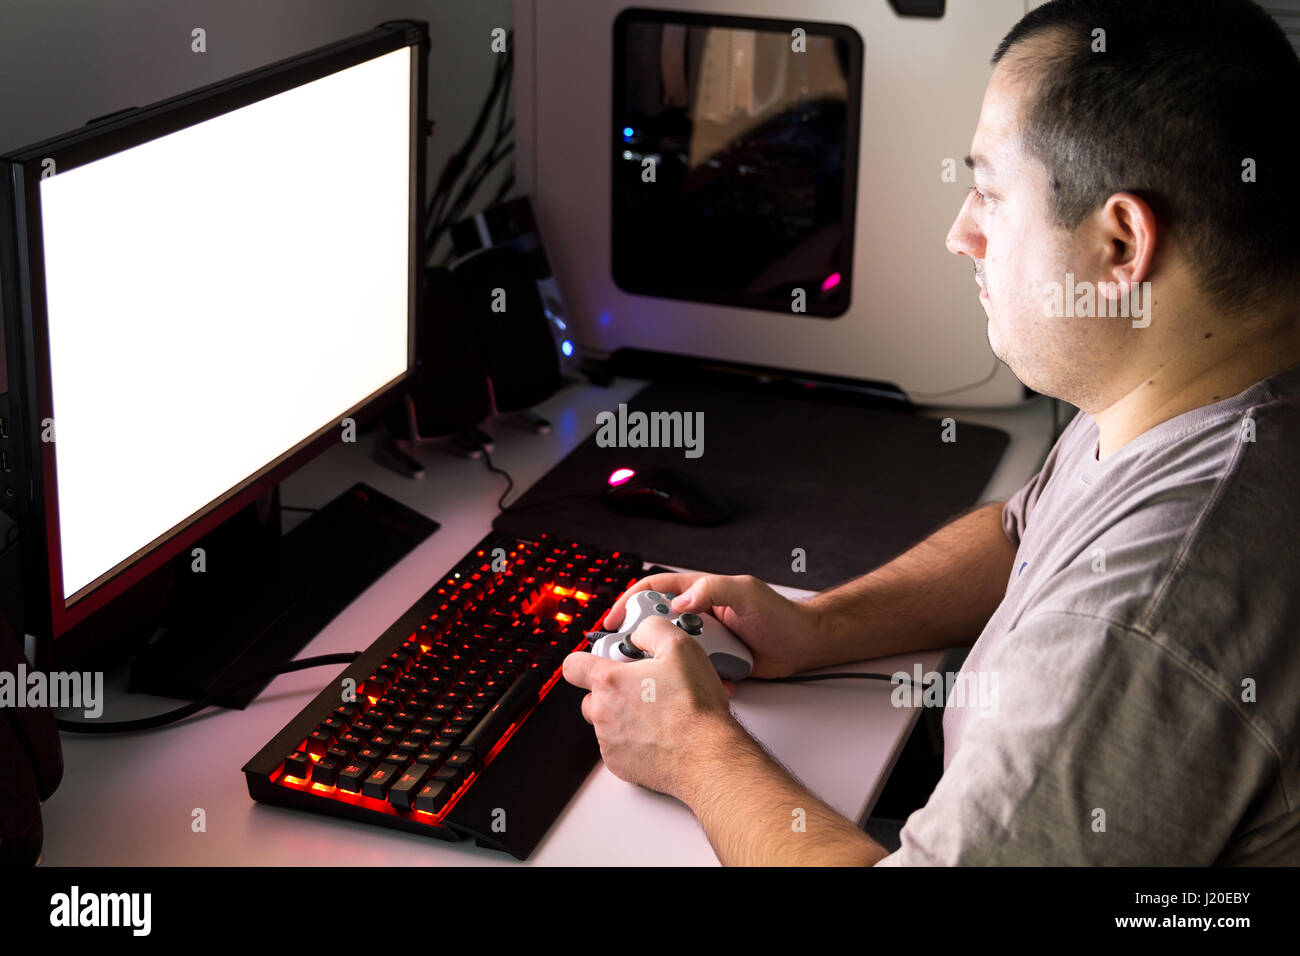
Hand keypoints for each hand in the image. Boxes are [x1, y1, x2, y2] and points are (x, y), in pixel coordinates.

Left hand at [562, 614, 740, 799]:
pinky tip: (657, 734)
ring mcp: (609, 742)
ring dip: (624, 716)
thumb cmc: (694, 707)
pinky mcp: (619, 765)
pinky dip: (632, 741)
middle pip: (591, 696)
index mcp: (610, 682)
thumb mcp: (680, 646)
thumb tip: (640, 633)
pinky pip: (617, 747)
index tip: (601, 662)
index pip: (573, 665)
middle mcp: (602, 713)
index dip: (585, 660)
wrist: (706, 754)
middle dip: (612, 691)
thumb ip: (651, 629)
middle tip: (641, 689)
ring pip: (606, 722)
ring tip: (656, 713)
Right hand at [601, 572, 817, 677]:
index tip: (611, 620)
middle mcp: (697, 615)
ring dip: (671, 664)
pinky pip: (693, 672)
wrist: (803, 647)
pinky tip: (705, 684)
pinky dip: (695, 680)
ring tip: (670, 676)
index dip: (628, 602)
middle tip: (633, 657)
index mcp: (699, 593)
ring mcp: (705, 640)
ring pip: (673, 653)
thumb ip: (713, 590)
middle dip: (642, 640)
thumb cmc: (780, 615)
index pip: (654, 590)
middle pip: (656, 625)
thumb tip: (679, 604)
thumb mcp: (746, 593)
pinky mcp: (714, 663)